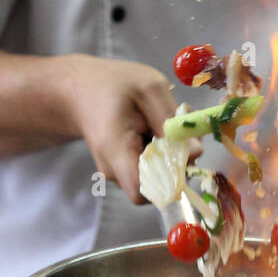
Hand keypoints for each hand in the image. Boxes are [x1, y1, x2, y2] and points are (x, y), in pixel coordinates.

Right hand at [60, 54, 198, 203]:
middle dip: (175, 161)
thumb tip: (197, 153)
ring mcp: (117, 175)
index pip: (142, 192)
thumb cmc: (113, 85)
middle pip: (156, 185)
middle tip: (175, 125)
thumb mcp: (149, 88)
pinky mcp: (124, 172)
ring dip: (169, 154)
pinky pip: (151, 171)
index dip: (168, 180)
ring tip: (159, 122)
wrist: (80, 91)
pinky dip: (160, 154)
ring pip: (156, 178)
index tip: (180, 153)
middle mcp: (113, 171)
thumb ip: (171, 121)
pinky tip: (152, 129)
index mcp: (115, 150)